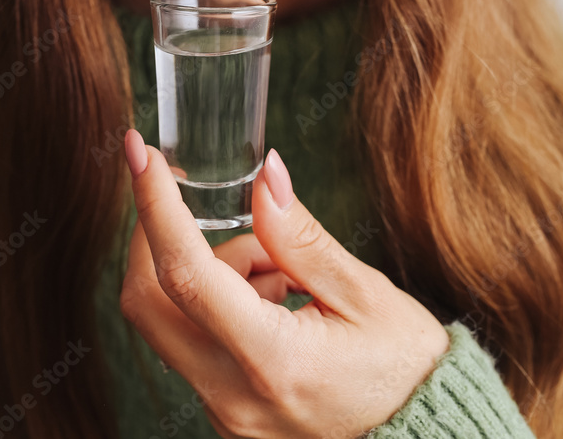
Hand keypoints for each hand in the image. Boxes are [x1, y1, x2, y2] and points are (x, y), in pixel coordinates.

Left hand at [119, 130, 449, 438]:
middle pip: (148, 302)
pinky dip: (219, 305)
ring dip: (207, 273)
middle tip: (189, 198)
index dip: (156, 205)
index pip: (186, 275)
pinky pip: (193, 344)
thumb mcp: (365, 293)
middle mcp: (233, 397)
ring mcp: (223, 414)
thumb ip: (301, 237)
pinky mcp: (224, 415)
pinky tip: (275, 301)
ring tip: (284, 273)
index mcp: (274, 361)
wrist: (422, 438)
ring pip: (171, 320)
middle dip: (156, 237)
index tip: (139, 153)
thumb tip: (263, 176)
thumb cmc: (405, 368)